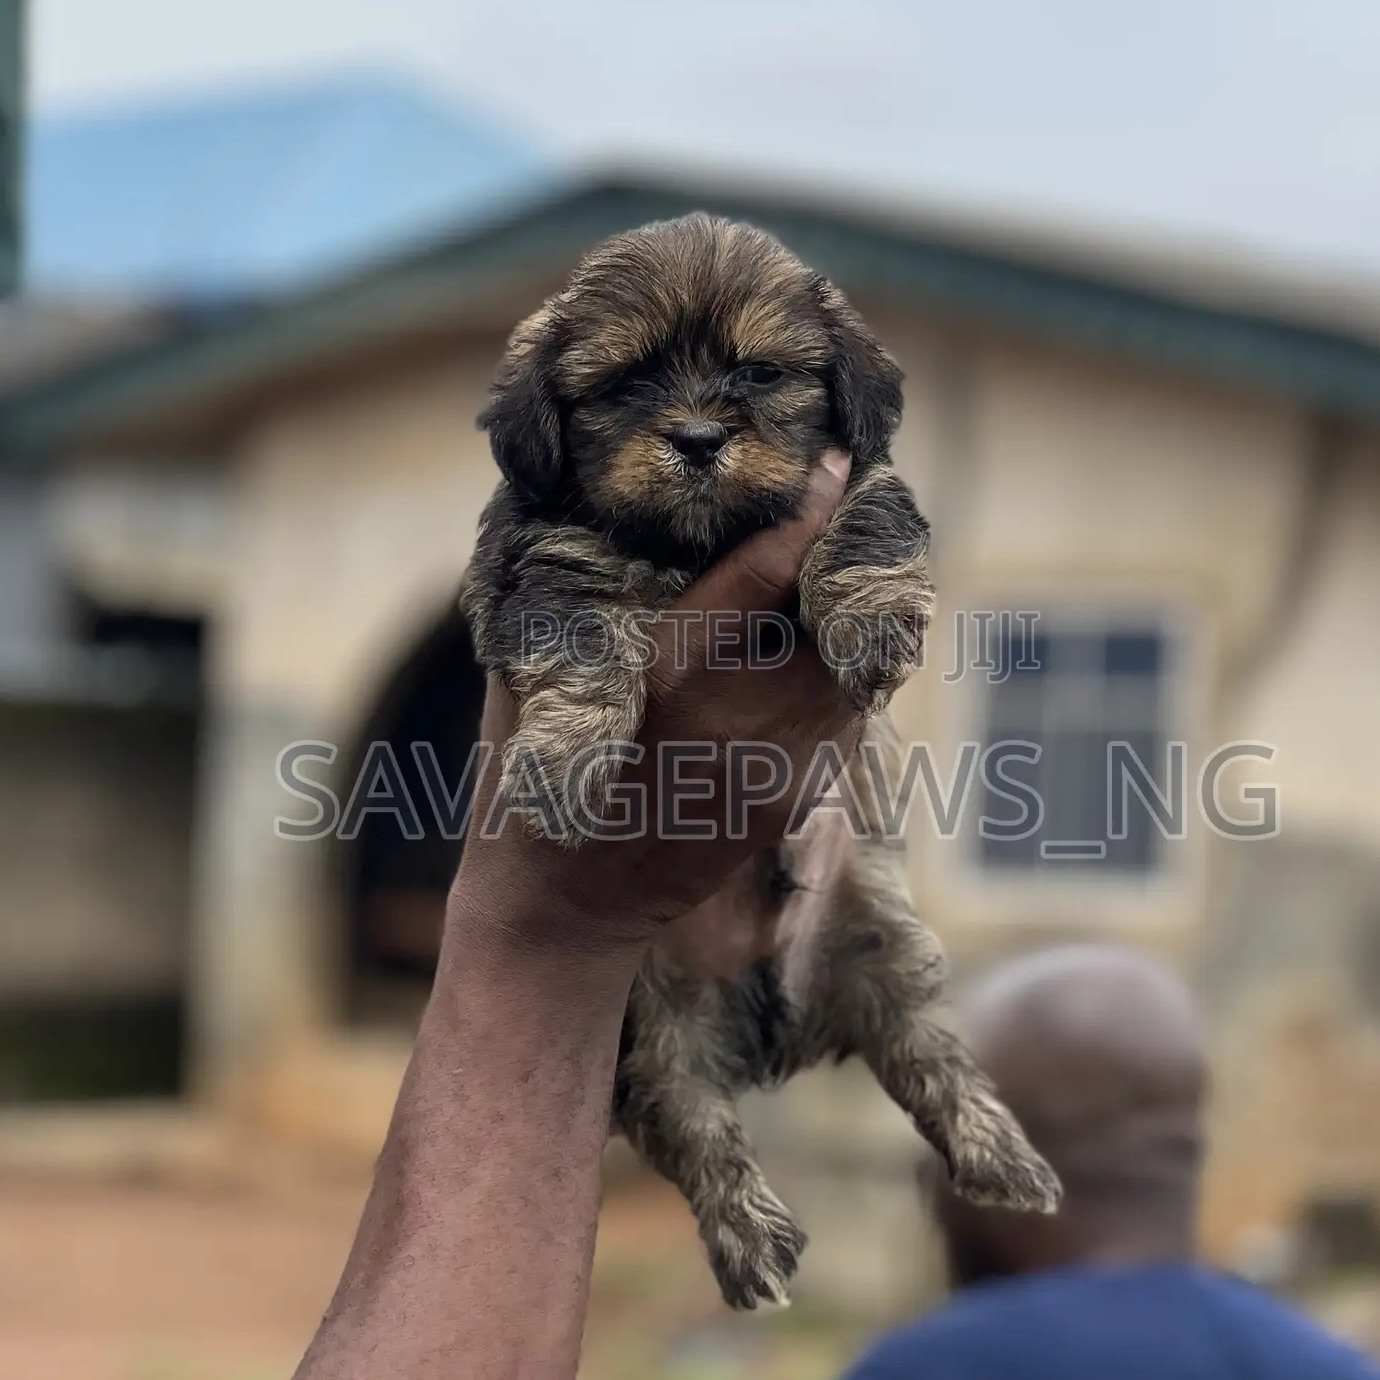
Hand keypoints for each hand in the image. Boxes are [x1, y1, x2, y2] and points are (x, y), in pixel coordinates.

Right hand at [450, 450, 856, 953]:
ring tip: (837, 573)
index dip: (811, 513)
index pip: (766, 572)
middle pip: (831, 616)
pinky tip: (810, 653)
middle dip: (843, 563)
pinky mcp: (794, 801)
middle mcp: (739, 715)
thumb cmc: (528, 783)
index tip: (841, 465)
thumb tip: (603, 518)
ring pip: (851, 670)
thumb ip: (582, 601)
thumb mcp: (537, 676)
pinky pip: (839, 719)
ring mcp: (779, 766)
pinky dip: (833, 678)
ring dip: (846, 622)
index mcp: (670, 671)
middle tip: (851, 512)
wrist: (562, 915)